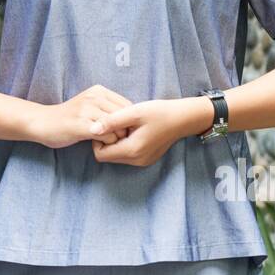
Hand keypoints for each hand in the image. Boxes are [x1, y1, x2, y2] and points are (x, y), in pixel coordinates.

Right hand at [27, 84, 134, 148]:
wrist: (42, 122)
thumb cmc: (70, 118)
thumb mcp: (90, 106)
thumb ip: (109, 109)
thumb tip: (134, 120)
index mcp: (99, 90)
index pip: (128, 106)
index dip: (129, 122)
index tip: (120, 131)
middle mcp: (94, 97)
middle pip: (126, 117)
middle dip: (124, 131)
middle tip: (113, 139)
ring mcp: (86, 110)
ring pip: (118, 127)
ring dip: (116, 138)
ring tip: (105, 141)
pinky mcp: (80, 125)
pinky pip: (107, 136)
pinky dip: (107, 143)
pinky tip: (96, 143)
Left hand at [91, 97, 209, 166]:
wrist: (183, 118)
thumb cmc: (159, 112)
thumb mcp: (133, 112)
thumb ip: (111, 121)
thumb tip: (91, 129)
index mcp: (132, 151)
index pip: (100, 154)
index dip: (97, 140)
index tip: (105, 125)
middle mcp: (136, 161)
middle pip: (108, 156)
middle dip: (106, 141)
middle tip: (115, 123)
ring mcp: (142, 162)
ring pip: (117, 156)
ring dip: (116, 142)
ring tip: (126, 126)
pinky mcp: (147, 159)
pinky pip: (127, 155)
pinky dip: (125, 144)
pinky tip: (134, 130)